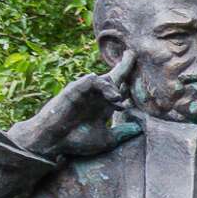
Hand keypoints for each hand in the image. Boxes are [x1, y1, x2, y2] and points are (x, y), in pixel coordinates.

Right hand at [9, 51, 141, 159]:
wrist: (53, 142)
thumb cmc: (76, 141)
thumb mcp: (107, 139)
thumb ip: (123, 133)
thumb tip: (140, 128)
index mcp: (104, 107)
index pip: (120, 90)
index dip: (129, 82)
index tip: (142, 76)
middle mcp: (97, 97)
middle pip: (114, 77)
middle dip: (124, 67)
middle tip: (132, 55)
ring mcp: (86, 92)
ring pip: (105, 79)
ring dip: (115, 86)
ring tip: (119, 99)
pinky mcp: (75, 89)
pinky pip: (92, 80)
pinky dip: (105, 86)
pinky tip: (113, 97)